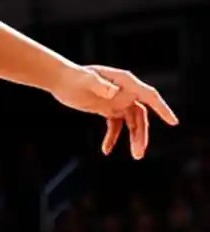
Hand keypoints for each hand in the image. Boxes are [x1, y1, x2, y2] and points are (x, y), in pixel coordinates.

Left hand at [49, 64, 177, 158]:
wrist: (59, 79)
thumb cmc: (73, 76)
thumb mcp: (86, 80)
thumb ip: (100, 85)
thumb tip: (114, 92)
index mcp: (125, 82)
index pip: (149, 96)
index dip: (162, 109)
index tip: (173, 122)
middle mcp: (125, 92)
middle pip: (141, 116)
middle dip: (142, 134)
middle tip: (139, 152)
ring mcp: (117, 101)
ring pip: (132, 123)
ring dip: (133, 138)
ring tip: (135, 156)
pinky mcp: (107, 109)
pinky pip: (116, 126)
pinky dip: (113, 138)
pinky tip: (106, 150)